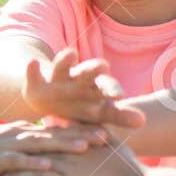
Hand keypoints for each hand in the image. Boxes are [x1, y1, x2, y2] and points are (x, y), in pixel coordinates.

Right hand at [0, 121, 108, 175]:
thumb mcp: (5, 153)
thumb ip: (26, 155)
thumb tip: (47, 163)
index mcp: (25, 133)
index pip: (58, 131)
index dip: (83, 131)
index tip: (108, 133)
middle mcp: (20, 135)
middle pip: (57, 134)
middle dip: (83, 134)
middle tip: (110, 136)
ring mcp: (8, 146)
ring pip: (42, 144)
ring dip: (65, 144)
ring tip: (89, 146)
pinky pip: (17, 162)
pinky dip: (34, 164)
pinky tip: (51, 166)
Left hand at [0, 139, 148, 175]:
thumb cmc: (131, 173)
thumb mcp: (113, 147)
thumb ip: (98, 133)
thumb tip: (93, 128)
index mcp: (76, 141)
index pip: (46, 137)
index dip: (27, 139)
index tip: (10, 141)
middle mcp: (66, 150)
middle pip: (30, 146)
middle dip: (9, 151)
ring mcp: (62, 165)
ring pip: (27, 162)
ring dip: (7, 167)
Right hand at [23, 50, 146, 130]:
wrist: (50, 99)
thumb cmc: (81, 107)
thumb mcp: (99, 113)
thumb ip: (120, 116)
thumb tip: (143, 122)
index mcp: (94, 87)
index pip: (107, 86)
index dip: (113, 91)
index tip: (120, 97)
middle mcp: (77, 78)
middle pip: (87, 71)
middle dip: (94, 69)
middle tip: (103, 65)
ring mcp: (56, 78)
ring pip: (62, 66)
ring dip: (65, 59)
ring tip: (70, 53)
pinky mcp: (37, 82)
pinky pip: (33, 74)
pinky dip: (32, 70)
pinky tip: (32, 64)